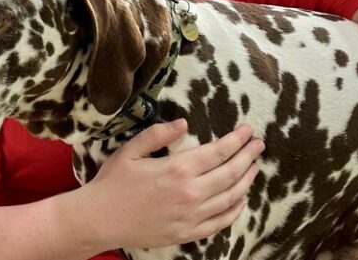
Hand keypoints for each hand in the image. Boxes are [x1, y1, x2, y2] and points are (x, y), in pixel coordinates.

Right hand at [79, 119, 263, 249]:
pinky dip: (235, 210)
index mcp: (178, 169)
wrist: (98, 220)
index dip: (238, 140)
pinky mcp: (186, 234)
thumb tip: (183, 123)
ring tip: (254, 167)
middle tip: (258, 145)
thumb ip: (158, 134)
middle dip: (248, 156)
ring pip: (230, 197)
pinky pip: (220, 223)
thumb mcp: (131, 150)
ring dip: (246, 180)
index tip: (249, 130)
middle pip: (231, 173)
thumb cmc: (113, 182)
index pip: (219, 151)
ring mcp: (191, 217)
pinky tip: (240, 200)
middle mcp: (190, 193)